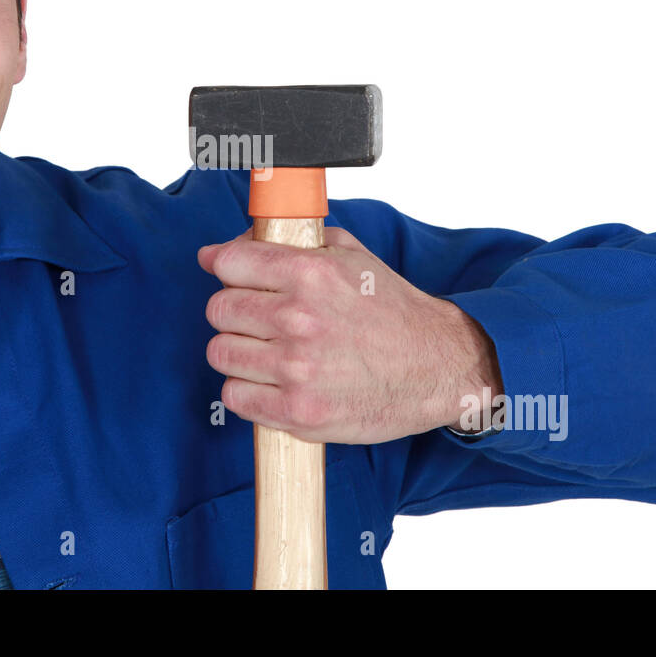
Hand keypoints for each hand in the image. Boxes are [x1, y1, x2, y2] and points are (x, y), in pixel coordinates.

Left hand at [197, 226, 502, 444]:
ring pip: (221, 354)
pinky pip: (235, 397)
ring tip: (265, 352)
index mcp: (310, 273)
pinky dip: (246, 390)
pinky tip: (270, 382)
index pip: (228, 263)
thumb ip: (290, 244)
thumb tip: (221, 251)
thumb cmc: (391, 311)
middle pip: (219, 310)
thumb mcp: (350, 256)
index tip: (233, 278)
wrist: (437, 366)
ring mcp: (296, 369)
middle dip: (234, 312)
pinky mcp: (298, 412)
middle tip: (258, 319)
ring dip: (238, 352)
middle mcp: (298, 318)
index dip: (227, 268)